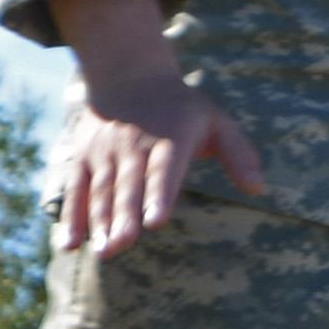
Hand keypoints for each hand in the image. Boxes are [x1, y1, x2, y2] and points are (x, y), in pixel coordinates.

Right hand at [43, 0, 264, 258]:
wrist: (127, 76)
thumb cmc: (181, 109)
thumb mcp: (215, 121)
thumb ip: (238, 154)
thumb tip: (258, 189)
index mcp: (169, 139)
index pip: (163, 171)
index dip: (159, 196)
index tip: (156, 222)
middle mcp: (133, 146)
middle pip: (128, 186)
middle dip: (124, 217)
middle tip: (123, 245)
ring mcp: (104, 153)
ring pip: (100, 191)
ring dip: (99, 223)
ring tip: (104, 252)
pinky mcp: (82, 159)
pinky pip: (75, 190)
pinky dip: (70, 217)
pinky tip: (69, 245)